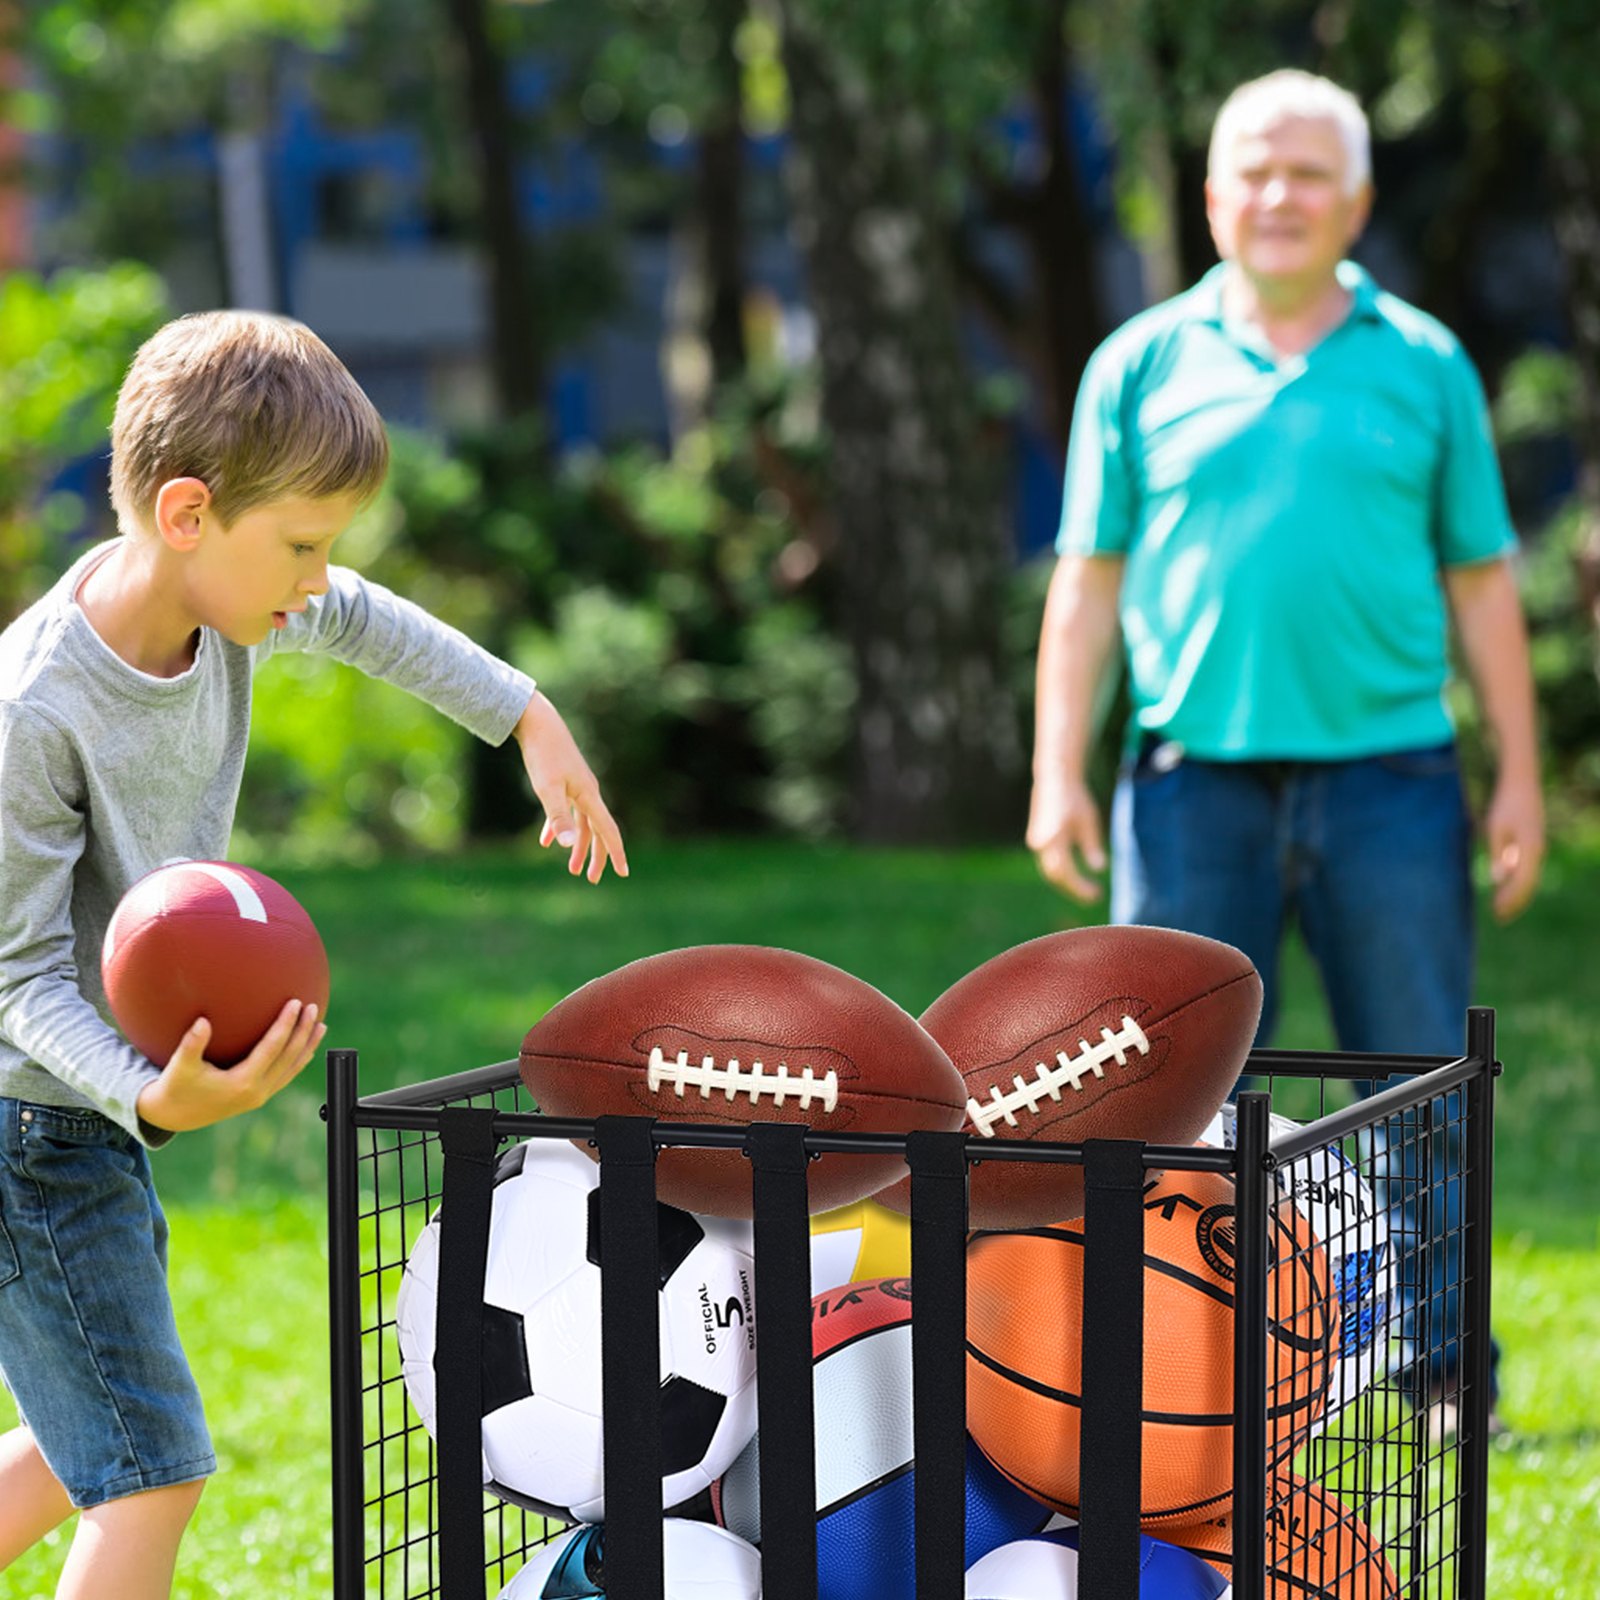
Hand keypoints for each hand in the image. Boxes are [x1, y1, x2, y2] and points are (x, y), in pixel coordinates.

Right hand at [136, 999, 325, 1133]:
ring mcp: (260, 1096)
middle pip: (289, 1057)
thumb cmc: (175, 1087)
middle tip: (313, 1007)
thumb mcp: (180, 1066)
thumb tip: (202, 1021)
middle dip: (303, 1032)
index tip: (296, 1003)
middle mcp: (256, 1091)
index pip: (272, 1048)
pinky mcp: (258, 1097)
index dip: (286, 1025)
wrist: (173, 1116)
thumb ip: (192, 1044)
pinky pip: (285, 1075)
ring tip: (321, 1025)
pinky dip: (297, 1059)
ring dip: (307, 1046)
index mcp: (242, 1083)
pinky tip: (304, 1047)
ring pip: (292, 1068)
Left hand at [515, 692, 628, 883]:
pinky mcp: (564, 782)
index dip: (616, 853)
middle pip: (598, 831)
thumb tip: (566, 844)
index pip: (608, 831)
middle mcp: (588, 793)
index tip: (623, 873)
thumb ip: (557, 817)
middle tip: (592, 879)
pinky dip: (559, 828)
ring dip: (578, 845)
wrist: (537, 722)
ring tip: (571, 869)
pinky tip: (545, 841)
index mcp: (589, 796)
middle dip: (596, 856)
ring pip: (583, 824)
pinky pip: (566, 811)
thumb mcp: (547, 789)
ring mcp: (577, 787)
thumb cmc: (543, 754)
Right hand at [1026, 775, 1106, 902]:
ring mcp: (1037, 842)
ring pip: (1050, 871)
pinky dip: (1063, 871)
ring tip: (1088, 887)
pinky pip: (1049, 862)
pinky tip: (1076, 874)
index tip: (1097, 895)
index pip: (1065, 872)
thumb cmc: (1075, 797)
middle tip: (1095, 895)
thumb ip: (1092, 845)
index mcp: (1054, 838)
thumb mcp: (1089, 821)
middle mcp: (1041, 842)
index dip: (1080, 888)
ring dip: (1068, 882)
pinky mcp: (1037, 840)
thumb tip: (1099, 869)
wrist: (1054, 778)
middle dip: (1074, 888)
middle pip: (1055, 876)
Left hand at [1483, 770, 1543, 920]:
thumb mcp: (1496, 829)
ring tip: (1501, 908)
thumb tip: (1500, 879)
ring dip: (1515, 894)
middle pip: (1528, 884)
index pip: (1522, 883)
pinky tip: (1504, 888)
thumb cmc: (1506, 804)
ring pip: (1528, 878)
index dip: (1511, 899)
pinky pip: (1526, 868)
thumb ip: (1499, 854)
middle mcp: (1537, 851)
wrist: (1521, 784)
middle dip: (1514, 902)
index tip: (1498, 912)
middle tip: (1499, 917)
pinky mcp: (1532, 844)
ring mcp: (1536, 848)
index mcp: (1531, 849)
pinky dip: (1516, 881)